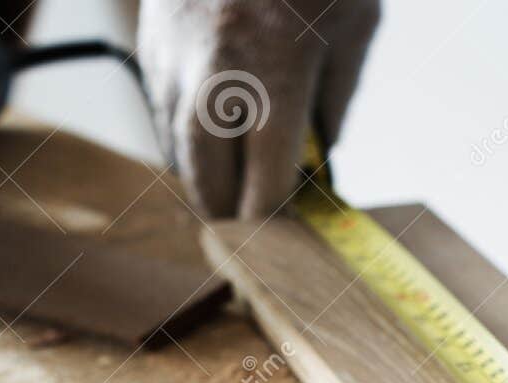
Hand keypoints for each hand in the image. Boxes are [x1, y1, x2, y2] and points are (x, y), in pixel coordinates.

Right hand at [137, 0, 379, 217]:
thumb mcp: (355, 22)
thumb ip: (338, 96)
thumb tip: (320, 153)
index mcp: (277, 73)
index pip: (265, 186)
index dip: (274, 221)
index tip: (285, 235)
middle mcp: (217, 74)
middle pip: (209, 181)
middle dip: (229, 212)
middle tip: (248, 225)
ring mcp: (175, 56)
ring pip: (177, 148)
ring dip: (203, 174)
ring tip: (229, 182)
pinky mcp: (152, 38)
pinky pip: (163, 107)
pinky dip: (185, 130)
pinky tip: (211, 131)